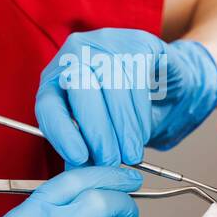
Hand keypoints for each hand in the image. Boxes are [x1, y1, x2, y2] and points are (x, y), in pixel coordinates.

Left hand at [34, 28, 216, 166]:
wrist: (167, 82)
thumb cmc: (125, 109)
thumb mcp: (99, 129)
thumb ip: (87, 147)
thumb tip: (76, 174)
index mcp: (57, 77)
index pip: (49, 102)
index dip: (61, 131)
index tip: (78, 157)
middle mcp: (75, 53)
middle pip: (81, 89)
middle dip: (98, 131)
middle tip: (112, 161)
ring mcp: (106, 43)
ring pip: (112, 86)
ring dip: (123, 128)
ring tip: (131, 154)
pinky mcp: (137, 42)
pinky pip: (136, 79)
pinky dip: (139, 113)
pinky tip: (143, 132)